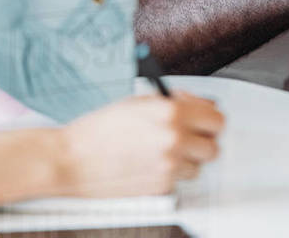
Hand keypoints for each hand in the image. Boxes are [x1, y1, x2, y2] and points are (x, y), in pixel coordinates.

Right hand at [58, 92, 224, 196]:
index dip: (209, 118)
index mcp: (171, 111)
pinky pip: (178, 180)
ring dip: (186, 159)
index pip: (216, 118)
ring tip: (163, 150)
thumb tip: (196, 107)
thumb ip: (172, 103)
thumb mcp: (139, 101)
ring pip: (198, 166)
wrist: (73, 158)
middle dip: (202, 140)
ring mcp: (168, 166)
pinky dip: (170, 174)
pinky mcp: (160, 187)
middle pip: (213, 146)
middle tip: (188, 136)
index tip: (203, 119)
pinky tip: (150, 163)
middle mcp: (174, 139)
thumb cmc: (99, 128)